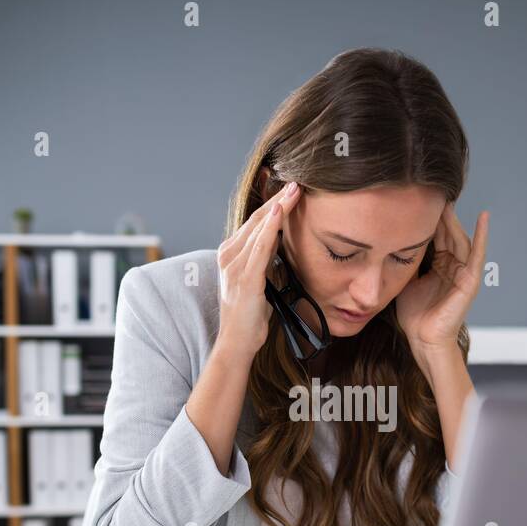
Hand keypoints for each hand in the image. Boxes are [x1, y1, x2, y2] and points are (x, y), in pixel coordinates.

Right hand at [214, 181, 301, 363]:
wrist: (236, 342)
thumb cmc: (249, 315)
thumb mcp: (258, 280)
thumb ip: (264, 260)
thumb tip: (279, 241)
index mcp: (230, 254)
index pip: (255, 223)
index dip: (273, 205)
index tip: (291, 191)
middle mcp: (228, 255)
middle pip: (257, 220)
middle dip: (278, 199)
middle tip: (297, 183)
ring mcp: (235, 265)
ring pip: (260, 229)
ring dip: (278, 207)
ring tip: (295, 191)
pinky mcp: (245, 277)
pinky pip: (260, 247)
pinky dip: (270, 228)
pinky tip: (279, 212)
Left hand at [395, 203, 489, 359]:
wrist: (423, 339)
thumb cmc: (415, 316)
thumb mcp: (405, 281)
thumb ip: (406, 262)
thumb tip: (393, 241)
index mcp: (439, 266)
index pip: (437, 237)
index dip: (430, 220)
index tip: (420, 200)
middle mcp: (453, 267)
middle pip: (448, 234)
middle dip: (441, 215)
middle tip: (433, 194)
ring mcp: (463, 273)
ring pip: (460, 239)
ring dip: (455, 221)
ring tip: (448, 202)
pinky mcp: (471, 280)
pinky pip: (477, 254)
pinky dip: (482, 235)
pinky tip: (484, 217)